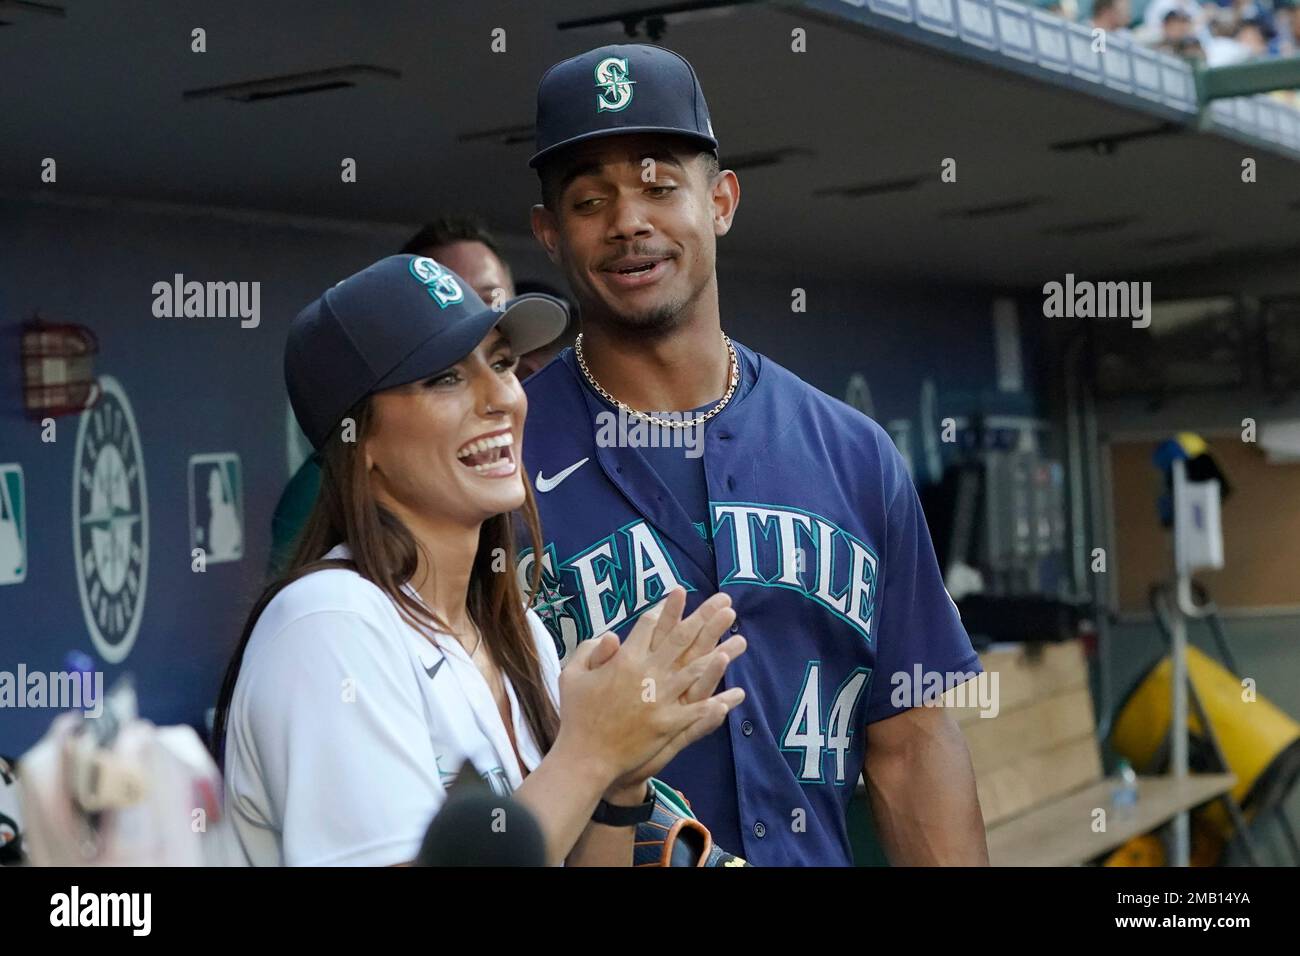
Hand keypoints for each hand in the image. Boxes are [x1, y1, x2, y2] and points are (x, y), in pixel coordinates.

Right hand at [554, 588, 744, 791]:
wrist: (584, 757)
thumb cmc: (576, 715)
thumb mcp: (571, 675)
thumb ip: (590, 651)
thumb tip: (611, 635)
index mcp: (625, 660)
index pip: (650, 626)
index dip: (666, 608)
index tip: (680, 593)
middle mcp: (647, 674)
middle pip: (681, 639)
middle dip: (705, 618)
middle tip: (724, 602)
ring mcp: (660, 700)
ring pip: (696, 670)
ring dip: (721, 654)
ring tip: (740, 639)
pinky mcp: (668, 725)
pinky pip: (697, 712)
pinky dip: (717, 703)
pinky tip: (736, 694)